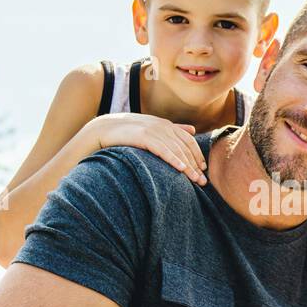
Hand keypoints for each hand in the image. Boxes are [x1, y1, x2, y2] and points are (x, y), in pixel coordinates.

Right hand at [87, 113, 206, 184]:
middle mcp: (162, 126)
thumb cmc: (128, 132)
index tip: (203, 169)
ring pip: (176, 150)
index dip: (197, 155)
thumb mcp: (152, 129)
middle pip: (185, 147)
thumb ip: (173, 129)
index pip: (188, 141)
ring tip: (195, 180)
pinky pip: (162, 149)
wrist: (103, 129)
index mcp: (166, 125)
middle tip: (203, 181)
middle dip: (195, 165)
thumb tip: (193, 130)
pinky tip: (181, 169)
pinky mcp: (143, 136)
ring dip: (188, 166)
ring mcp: (153, 130)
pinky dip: (173, 159)